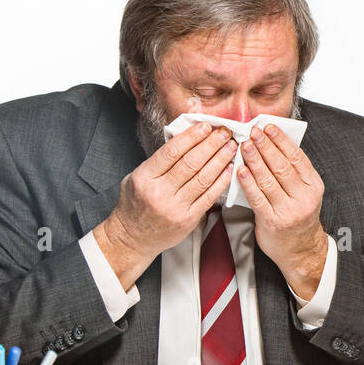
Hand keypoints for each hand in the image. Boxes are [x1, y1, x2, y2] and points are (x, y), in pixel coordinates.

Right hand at [96, 123, 236, 288]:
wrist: (132, 238)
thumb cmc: (135, 204)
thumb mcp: (137, 177)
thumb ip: (158, 161)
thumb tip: (184, 139)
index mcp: (145, 178)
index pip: (171, 152)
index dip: (191, 137)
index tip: (205, 126)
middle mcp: (159, 192)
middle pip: (190, 163)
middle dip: (211, 145)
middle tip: (224, 132)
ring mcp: (175, 207)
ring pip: (203, 178)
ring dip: (220, 160)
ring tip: (231, 146)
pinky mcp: (188, 219)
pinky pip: (209, 196)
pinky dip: (221, 181)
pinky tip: (230, 169)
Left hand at [235, 123, 327, 299]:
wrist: (300, 249)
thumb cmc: (299, 216)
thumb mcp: (305, 192)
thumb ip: (293, 172)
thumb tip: (273, 144)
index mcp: (313, 185)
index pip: (297, 157)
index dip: (281, 140)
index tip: (269, 127)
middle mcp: (304, 197)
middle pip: (282, 166)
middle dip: (265, 146)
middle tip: (253, 131)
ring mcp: (288, 210)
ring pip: (268, 179)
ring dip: (254, 160)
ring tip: (244, 145)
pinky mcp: (272, 221)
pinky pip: (257, 197)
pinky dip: (247, 182)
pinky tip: (240, 169)